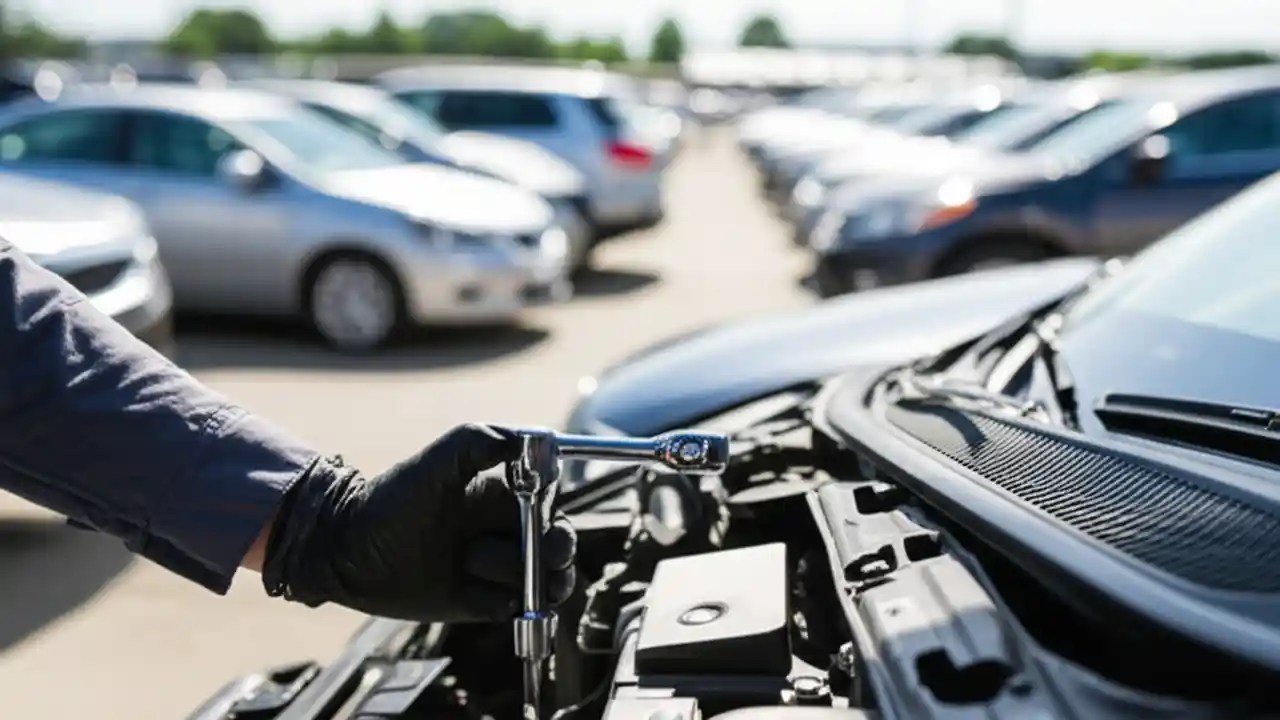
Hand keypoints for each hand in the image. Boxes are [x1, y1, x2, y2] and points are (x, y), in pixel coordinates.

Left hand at [262, 424, 575, 621]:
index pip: (552, 511)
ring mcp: (494, 570)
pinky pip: (513, 610)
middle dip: (552, 558)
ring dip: (524, 582)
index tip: (543, 528)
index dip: (557, 524)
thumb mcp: (432, 464)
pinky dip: (501, 605)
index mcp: (503, 498)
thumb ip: (476, 442)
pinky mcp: (481, 602)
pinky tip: (471, 594)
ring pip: (540, 583)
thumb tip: (526, 439)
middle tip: (532, 560)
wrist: (347, 552)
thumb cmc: (387, 502)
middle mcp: (504, 533)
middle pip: (557, 551)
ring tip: (476, 570)